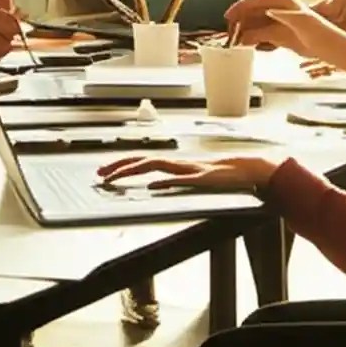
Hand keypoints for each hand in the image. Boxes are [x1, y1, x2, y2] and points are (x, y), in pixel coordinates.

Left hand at [97, 156, 279, 190]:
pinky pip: (181, 180)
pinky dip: (166, 181)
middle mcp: (177, 163)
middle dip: (119, 165)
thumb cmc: (220, 175)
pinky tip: (154, 185)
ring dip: (133, 170)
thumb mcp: (191, 178)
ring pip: (155, 165)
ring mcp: (188, 169)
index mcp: (174, 164)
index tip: (104, 171)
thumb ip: (173, 181)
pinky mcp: (201, 178)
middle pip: (143, 160)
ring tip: (116, 177)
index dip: (122, 164)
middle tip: (100, 173)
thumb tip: (152, 186)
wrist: (245, 170)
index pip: (142, 160)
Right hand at [225, 0, 331, 57]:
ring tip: (233, 41)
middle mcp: (275, 7)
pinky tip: (244, 45)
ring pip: (252, 23)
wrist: (325, 46)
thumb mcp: (301, 21)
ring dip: (242, 32)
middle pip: (250, 11)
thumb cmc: (317, 31)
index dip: (240, 7)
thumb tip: (268, 11)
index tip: (229, 16)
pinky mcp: (275, 33)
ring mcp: (274, 20)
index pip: (255, 0)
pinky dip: (249, 39)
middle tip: (228, 32)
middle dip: (238, 21)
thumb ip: (284, 16)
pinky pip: (257, 34)